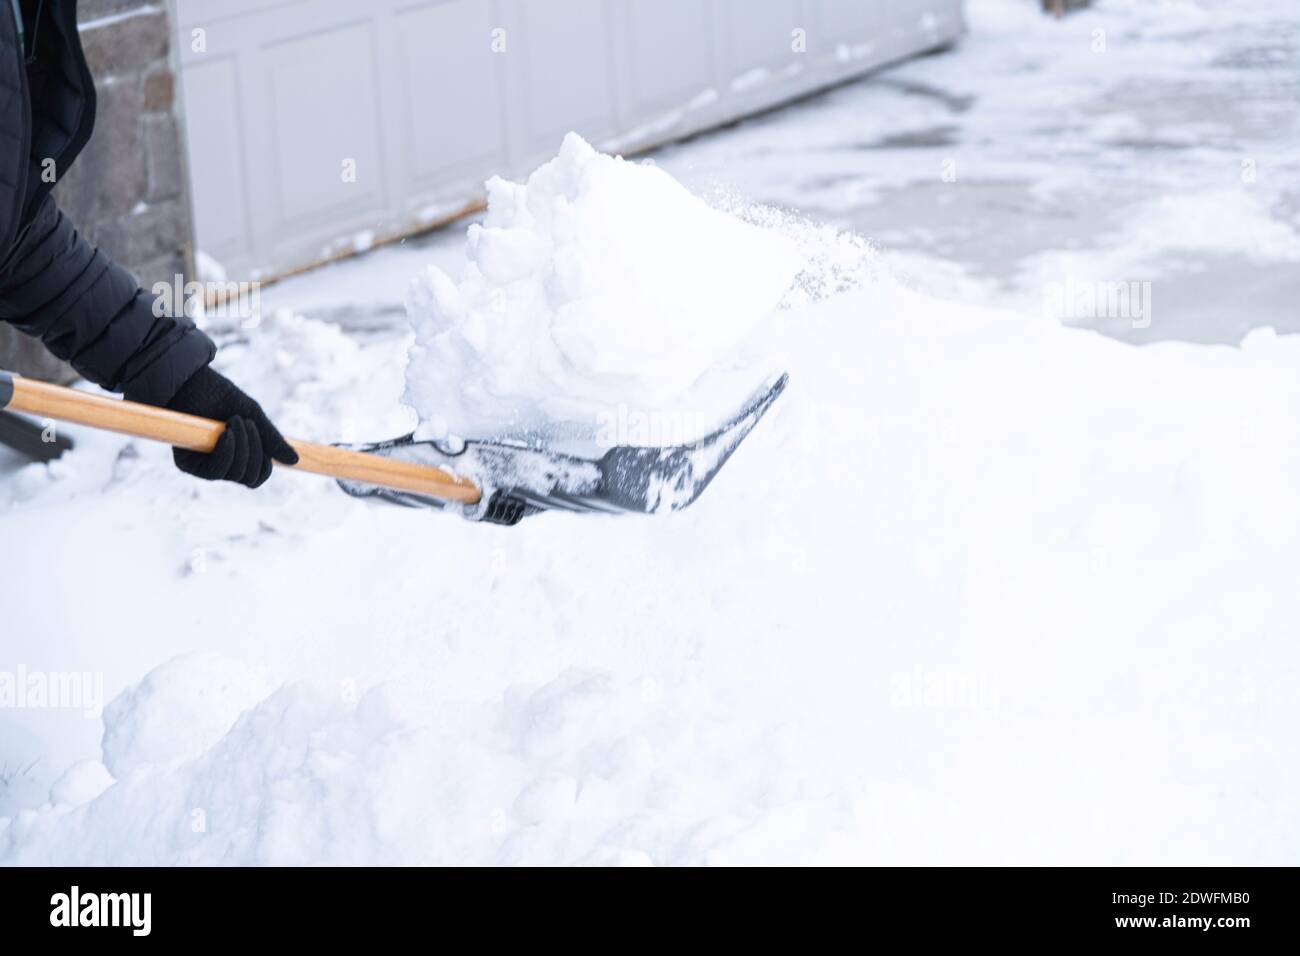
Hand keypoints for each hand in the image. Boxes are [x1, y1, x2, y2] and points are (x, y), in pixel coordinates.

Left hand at [164, 367, 298, 487]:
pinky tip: (226, 433)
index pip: (257, 477)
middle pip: (249, 478)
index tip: (262, 436)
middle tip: (247, 422)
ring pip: (236, 474)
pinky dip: (227, 452)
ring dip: (242, 446)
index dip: (265, 464)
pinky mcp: (187, 464)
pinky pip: (216, 471)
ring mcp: (203, 467)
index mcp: (236, 457)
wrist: (187, 380)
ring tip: (234, 420)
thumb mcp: (252, 416)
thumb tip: (295, 461)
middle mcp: (220, 466)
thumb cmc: (217, 395)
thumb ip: (271, 439)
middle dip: (256, 451)